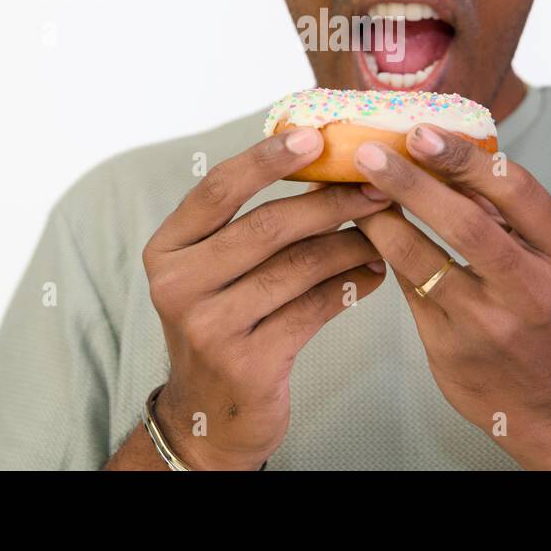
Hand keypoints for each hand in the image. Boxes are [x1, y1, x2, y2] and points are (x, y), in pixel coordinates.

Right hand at [141, 127, 390, 468]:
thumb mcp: (214, 270)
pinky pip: (314, 309)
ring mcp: (209, 327)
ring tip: (383, 232)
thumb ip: (246, 222)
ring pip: (298, 268)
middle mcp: (177, 285)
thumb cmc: (223, 321)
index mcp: (167, 249)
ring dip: (350, 245)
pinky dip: (350, 286)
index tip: (316, 136)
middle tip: (377, 188)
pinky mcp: (247, 363)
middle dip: (330, 203)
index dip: (267, 159)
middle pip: (266, 226)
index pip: (218, 189)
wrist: (208, 414)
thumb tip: (321, 159)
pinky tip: (374, 274)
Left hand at [351, 124, 550, 469]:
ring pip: (422, 259)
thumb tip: (437, 149)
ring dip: (381, 217)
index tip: (421, 131)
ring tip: (352, 187)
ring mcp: (489, 322)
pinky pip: (407, 288)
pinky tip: (361, 227)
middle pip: (466, 224)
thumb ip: (501, 211)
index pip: (514, 190)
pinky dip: (382, 252)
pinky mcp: (451, 348)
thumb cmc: (541, 307)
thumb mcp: (545, 256)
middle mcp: (531, 287)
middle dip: (411, 183)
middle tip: (368, 152)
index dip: (464, 158)